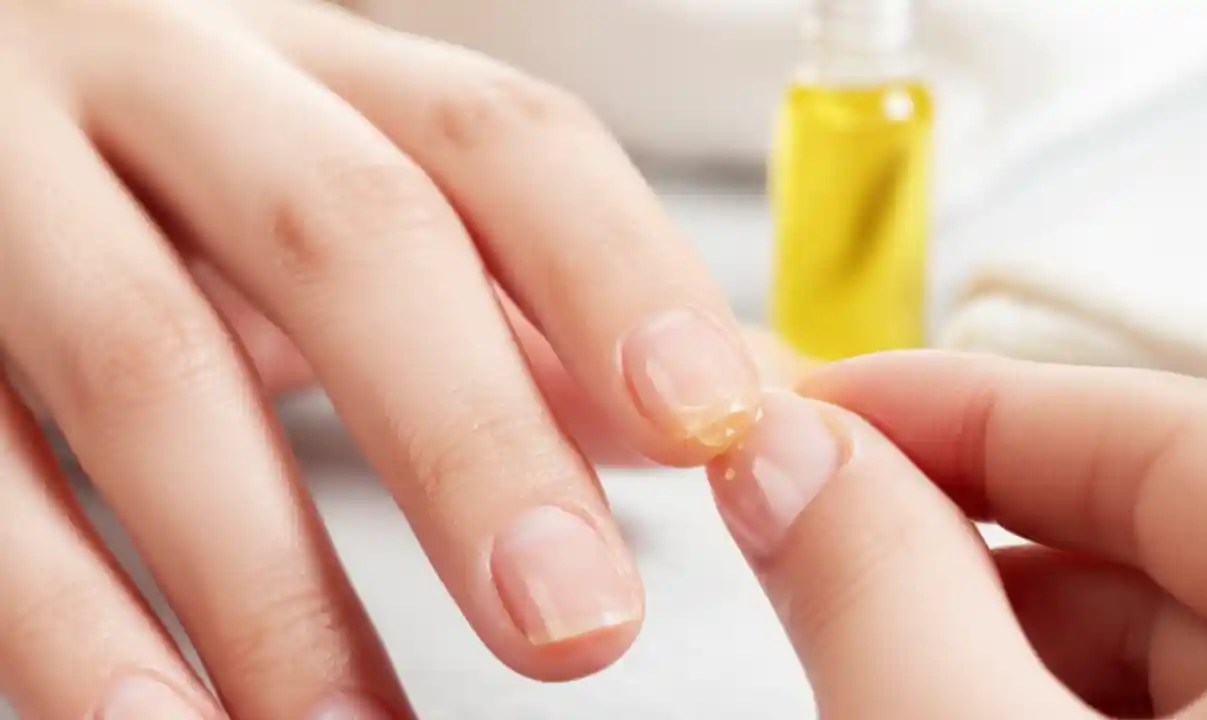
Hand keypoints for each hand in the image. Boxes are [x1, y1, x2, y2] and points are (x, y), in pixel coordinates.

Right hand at [0, 1, 761, 715]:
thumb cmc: (185, 167)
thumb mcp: (345, 186)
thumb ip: (515, 291)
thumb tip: (706, 402)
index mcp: (314, 63)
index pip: (498, 138)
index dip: (612, 273)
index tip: (707, 425)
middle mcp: (163, 86)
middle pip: (348, 233)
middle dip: (468, 437)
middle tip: (575, 624)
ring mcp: (0, 186)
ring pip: (145, 367)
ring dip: (269, 583)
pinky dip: (66, 622)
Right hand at [706, 352, 1206, 717]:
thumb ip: (882, 589)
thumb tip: (787, 454)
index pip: (1170, 435)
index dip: (968, 409)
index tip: (826, 410)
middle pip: (1166, 534)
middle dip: (969, 535)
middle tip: (820, 541)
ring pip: (1173, 636)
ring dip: (1001, 628)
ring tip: (881, 660)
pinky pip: (1197, 714)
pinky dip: (1051, 700)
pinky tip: (956, 711)